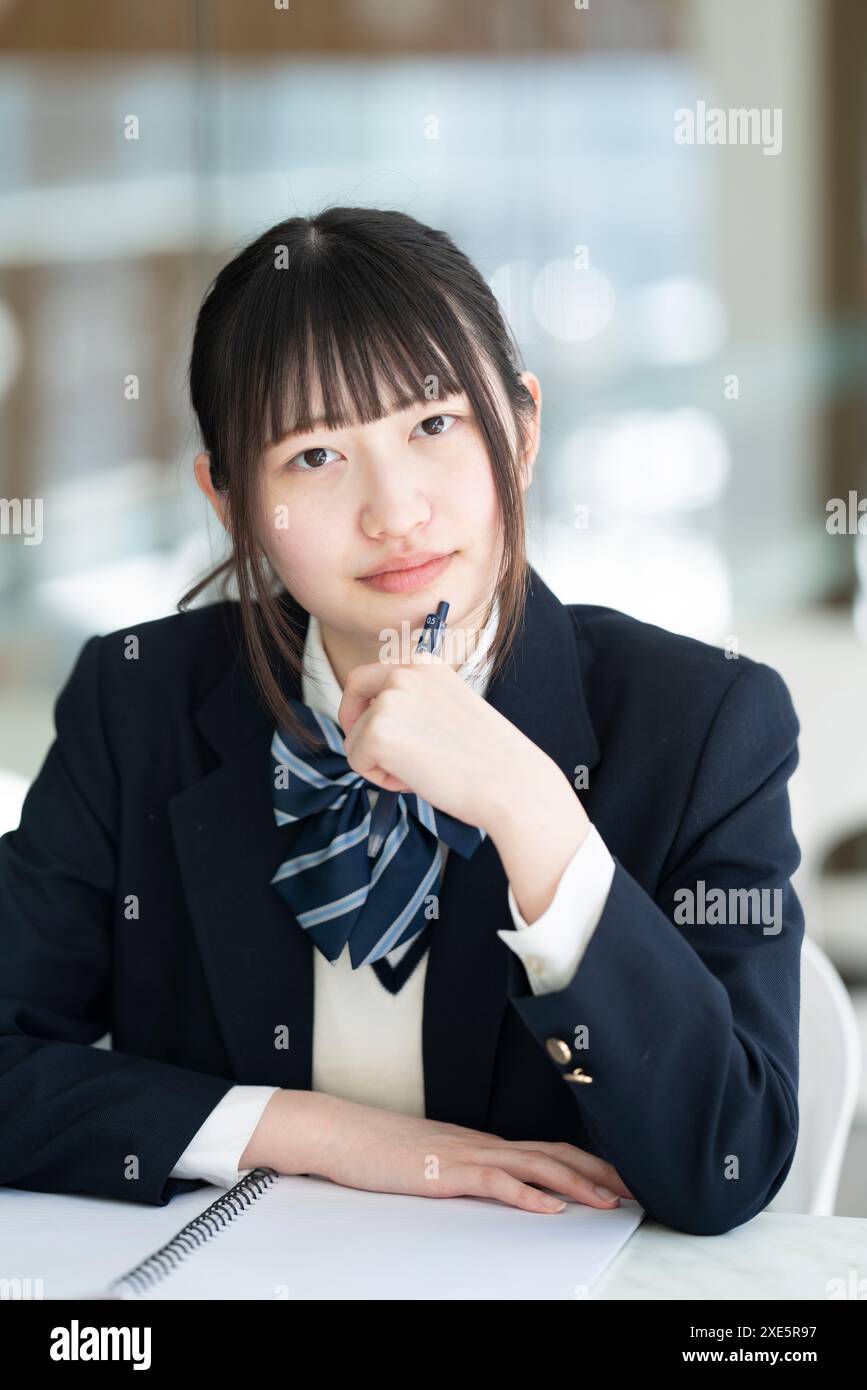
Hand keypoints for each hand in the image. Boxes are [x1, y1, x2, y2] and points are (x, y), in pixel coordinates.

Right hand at [272, 1092, 634, 1214]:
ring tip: (608, 1201)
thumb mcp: (435, 1158)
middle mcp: (483, 1143)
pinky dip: (527, 1195)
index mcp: (483, 1142)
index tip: (620, 1178)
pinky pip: (495, 1182)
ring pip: (535, 1165)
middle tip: (636, 1188)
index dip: (588, 1163)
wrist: (344, 1132)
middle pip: (555, 1153)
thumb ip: (468, 1168)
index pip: (548, 1150)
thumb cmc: (383, 1148)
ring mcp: (467, 1154)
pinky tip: (549, 1208)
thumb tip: (500, 1183)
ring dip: (576, 1184)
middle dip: (599, 1170)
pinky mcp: (447, 1171)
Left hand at [338, 647, 557, 832]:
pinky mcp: (377, 733)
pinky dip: (381, 780)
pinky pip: (359, 762)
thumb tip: (380, 718)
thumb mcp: (449, 707)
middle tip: (375, 752)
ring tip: (423, 771)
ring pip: (356, 737)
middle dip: (353, 722)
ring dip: (382, 761)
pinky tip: (417, 780)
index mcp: (425, 663)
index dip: (364, 703)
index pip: (371, 674)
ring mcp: (388, 701)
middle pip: (353, 692)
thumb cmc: (488, 755)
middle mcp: (404, 673)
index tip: (371, 724)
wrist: (510, 781)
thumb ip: (415, 702)